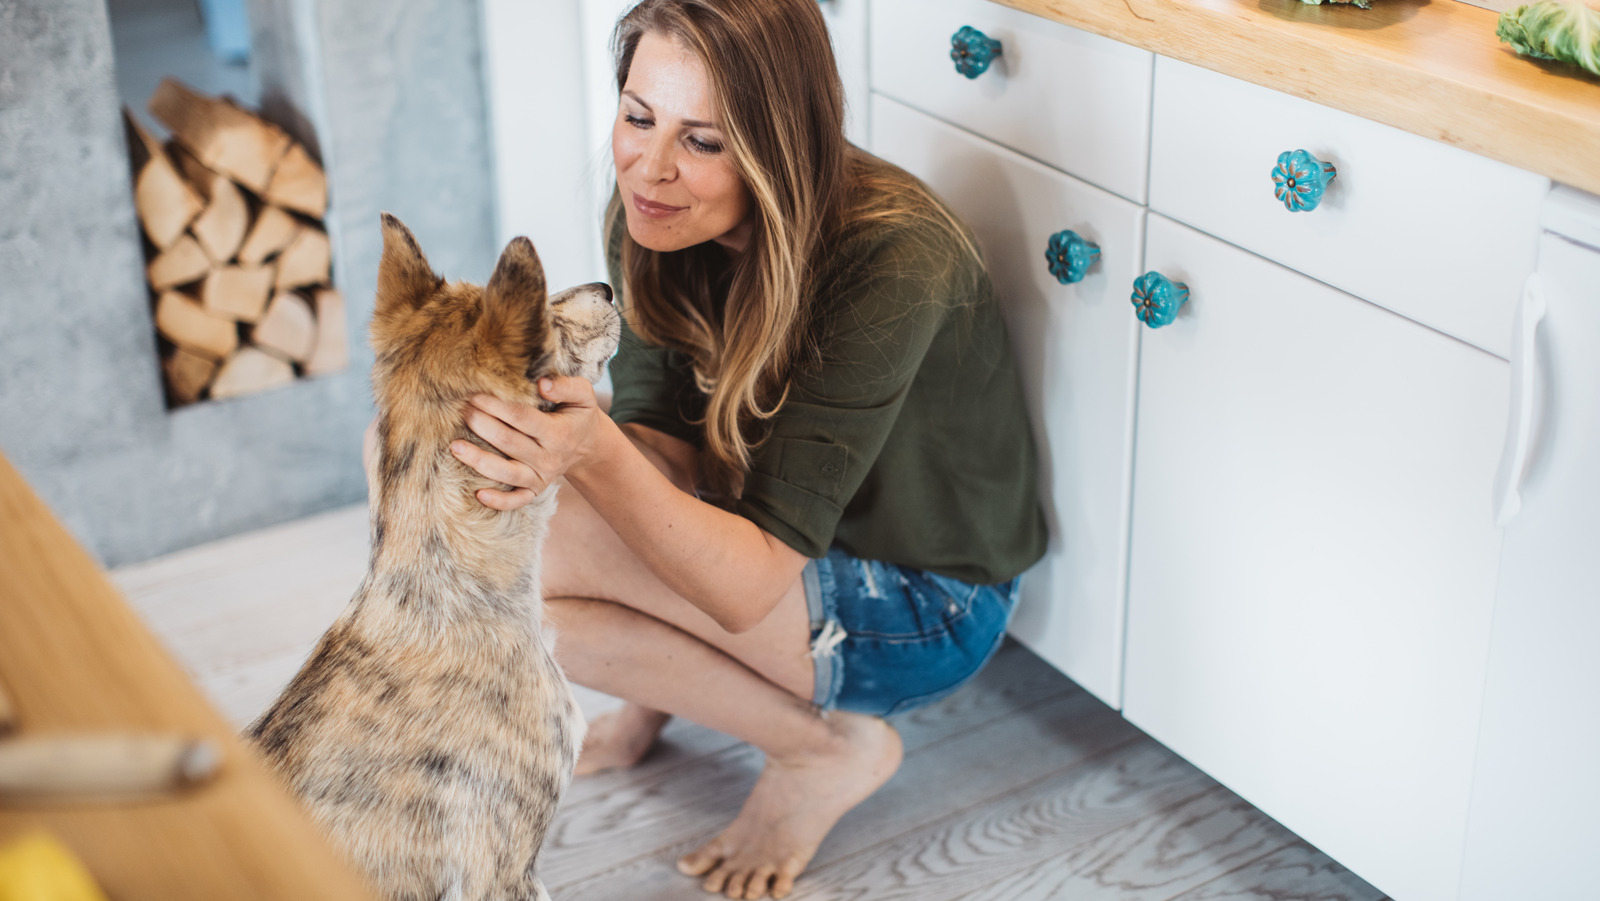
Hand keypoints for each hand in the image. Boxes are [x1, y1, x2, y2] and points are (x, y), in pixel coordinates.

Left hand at [452, 376, 602, 510]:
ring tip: (454, 446)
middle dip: (481, 424)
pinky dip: (498, 501)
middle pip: (508, 442)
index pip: (521, 417)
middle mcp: (549, 458)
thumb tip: (541, 383)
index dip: (496, 406)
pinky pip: (516, 500)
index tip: (475, 394)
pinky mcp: (534, 490)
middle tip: (461, 410)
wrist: (588, 446)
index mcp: (559, 433)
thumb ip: (565, 386)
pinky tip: (479, 494)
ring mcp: (541, 476)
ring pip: (506, 473)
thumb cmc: (578, 414)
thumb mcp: (582, 395)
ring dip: (478, 460)